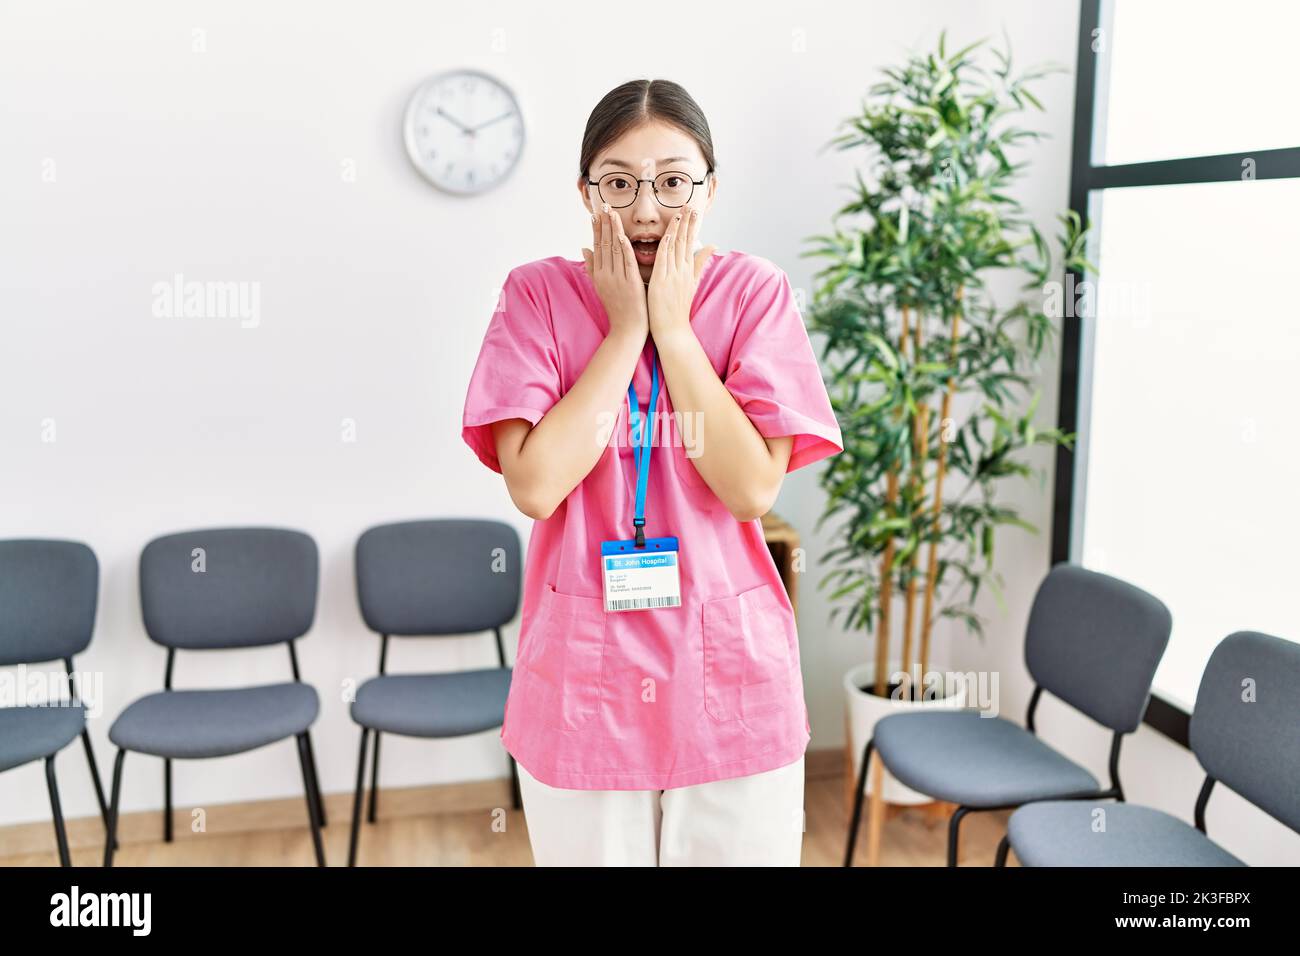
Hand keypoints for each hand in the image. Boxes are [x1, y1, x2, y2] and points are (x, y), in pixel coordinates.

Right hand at [582, 203, 648, 342]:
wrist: (627, 330)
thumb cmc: (617, 309)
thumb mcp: (600, 287)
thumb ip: (592, 267)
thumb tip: (582, 248)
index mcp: (598, 274)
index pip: (596, 246)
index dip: (596, 228)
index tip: (596, 213)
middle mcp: (605, 275)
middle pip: (603, 244)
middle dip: (604, 223)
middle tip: (603, 205)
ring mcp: (617, 279)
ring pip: (614, 249)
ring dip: (613, 229)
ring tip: (612, 212)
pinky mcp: (630, 283)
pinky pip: (627, 262)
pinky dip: (624, 248)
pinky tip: (623, 235)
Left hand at [647, 207, 716, 342]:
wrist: (673, 330)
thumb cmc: (678, 309)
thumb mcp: (692, 283)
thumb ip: (700, 263)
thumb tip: (713, 246)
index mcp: (688, 270)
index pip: (690, 242)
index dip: (692, 224)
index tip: (693, 209)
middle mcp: (682, 270)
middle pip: (685, 240)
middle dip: (688, 221)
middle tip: (690, 204)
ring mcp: (673, 275)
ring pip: (675, 247)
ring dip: (677, 228)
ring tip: (680, 211)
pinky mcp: (661, 282)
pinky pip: (664, 261)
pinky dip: (666, 247)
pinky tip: (667, 234)